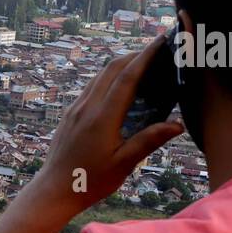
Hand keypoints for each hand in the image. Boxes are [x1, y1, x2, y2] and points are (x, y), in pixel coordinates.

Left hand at [23, 33, 184, 219]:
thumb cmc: (88, 181)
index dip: (145, 57)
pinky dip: (108, 78)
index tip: (160, 42)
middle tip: (156, 50)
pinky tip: (119, 86)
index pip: (126, 78)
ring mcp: (75, 109)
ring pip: (99, 76)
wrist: (53, 190)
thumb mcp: (123, 164)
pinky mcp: (70, 114)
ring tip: (141, 64)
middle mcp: (86, 107)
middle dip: (135, 55)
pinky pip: (91, 87)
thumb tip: (177, 124)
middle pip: (112, 69)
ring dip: (120, 65)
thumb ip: (149, 141)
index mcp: (101, 117)